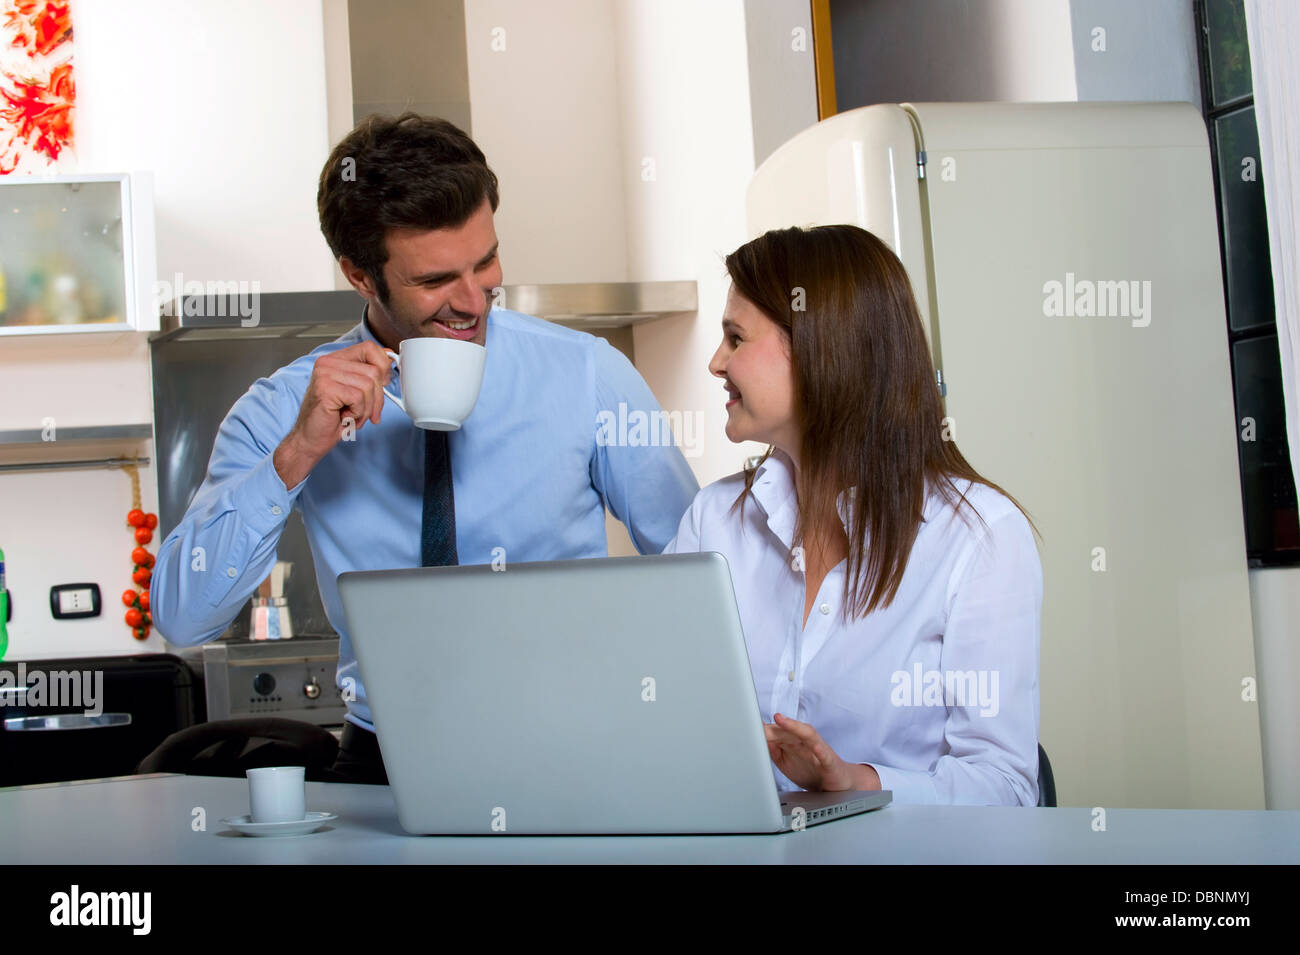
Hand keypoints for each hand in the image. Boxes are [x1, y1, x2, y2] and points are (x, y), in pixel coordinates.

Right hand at [274, 342, 393, 487]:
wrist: (310, 440)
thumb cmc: (332, 419)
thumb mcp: (356, 392)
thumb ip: (369, 373)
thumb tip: (388, 356)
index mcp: (336, 359)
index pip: (369, 348)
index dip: (383, 366)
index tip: (382, 384)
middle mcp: (328, 363)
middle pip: (374, 371)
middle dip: (376, 398)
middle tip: (363, 412)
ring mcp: (325, 374)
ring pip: (368, 386)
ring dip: (366, 409)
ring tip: (351, 416)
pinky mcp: (325, 388)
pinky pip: (358, 398)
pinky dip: (357, 413)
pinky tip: (344, 417)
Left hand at [764, 712, 879, 791]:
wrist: (835, 785)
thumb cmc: (810, 770)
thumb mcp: (786, 761)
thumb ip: (772, 750)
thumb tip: (756, 739)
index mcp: (793, 742)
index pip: (777, 732)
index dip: (763, 728)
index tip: (747, 723)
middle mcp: (805, 742)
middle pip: (788, 731)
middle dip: (773, 727)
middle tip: (757, 725)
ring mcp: (818, 750)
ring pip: (806, 735)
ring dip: (794, 727)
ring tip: (781, 720)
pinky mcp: (830, 762)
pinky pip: (824, 754)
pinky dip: (820, 750)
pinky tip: (814, 746)